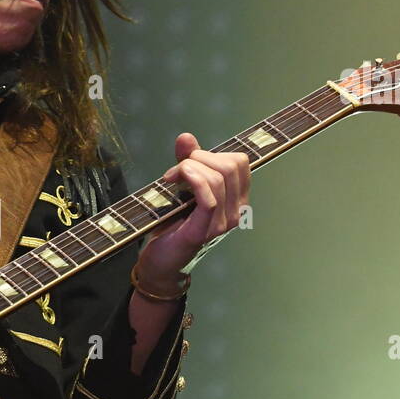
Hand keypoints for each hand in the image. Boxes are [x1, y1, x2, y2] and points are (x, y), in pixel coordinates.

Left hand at [136, 133, 250, 286]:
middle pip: (230, 166)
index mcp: (236, 199)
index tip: (187, 162)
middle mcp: (236, 212)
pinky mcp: (203, 232)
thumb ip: (187, 161)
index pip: (240, 162)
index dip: (212, 154)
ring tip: (170, 178)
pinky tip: (174, 180)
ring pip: (218, 179)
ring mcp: (222, 223)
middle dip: (199, 158)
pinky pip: (208, 199)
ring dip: (189, 168)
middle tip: (175, 171)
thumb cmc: (172, 225)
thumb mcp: (180, 186)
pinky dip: (192, 181)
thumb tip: (186, 137)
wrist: (159, 262)